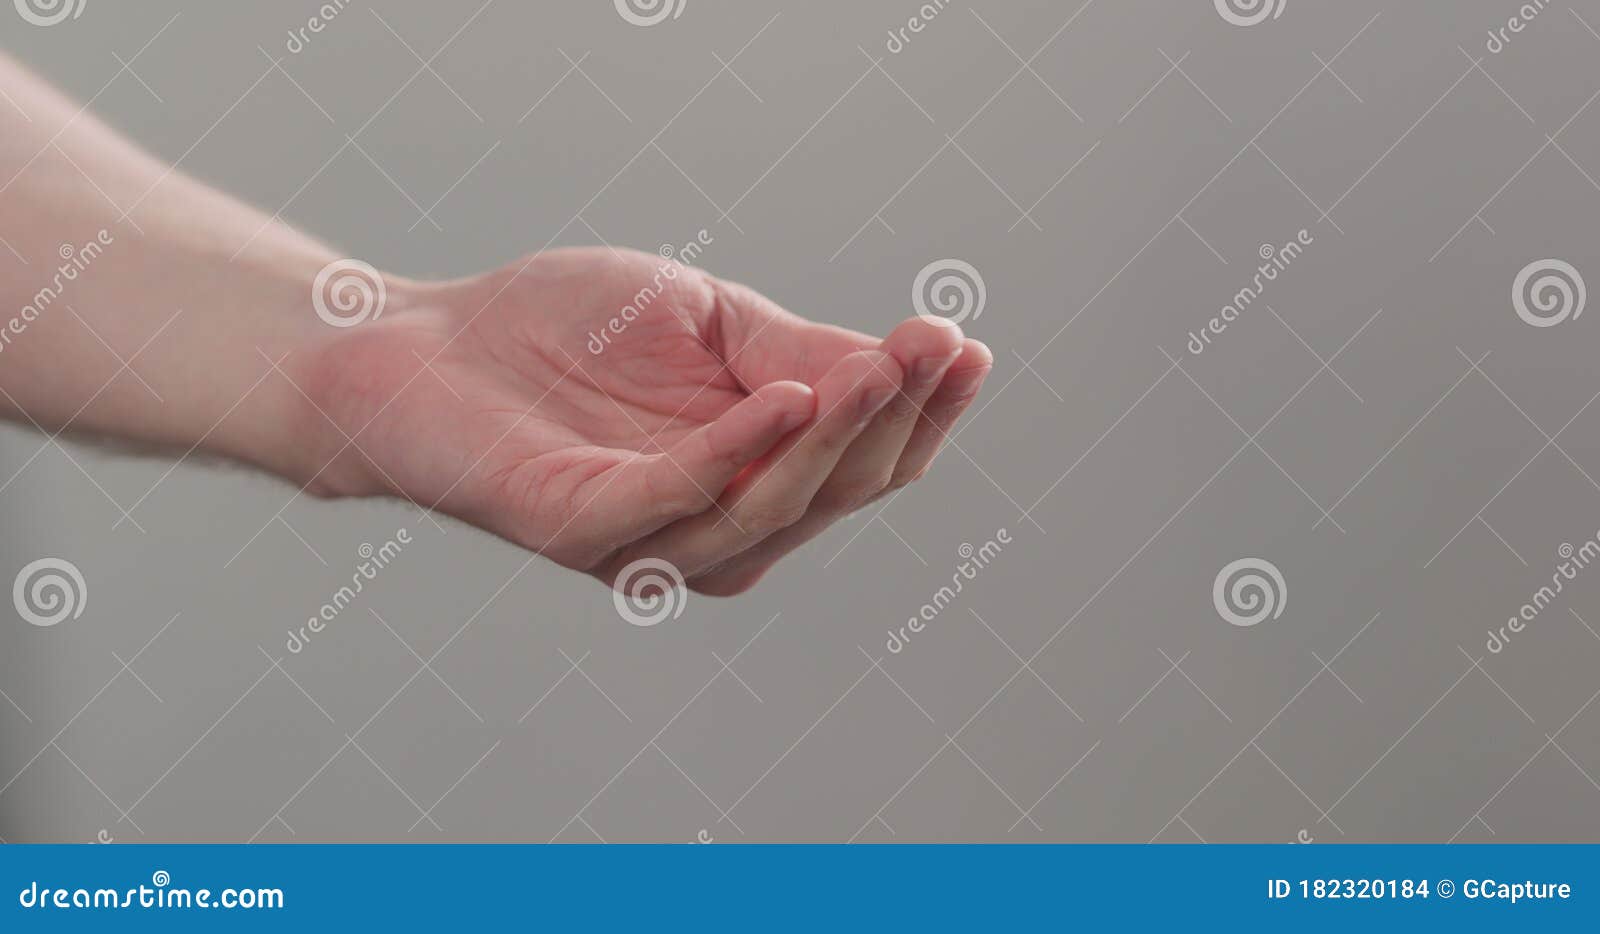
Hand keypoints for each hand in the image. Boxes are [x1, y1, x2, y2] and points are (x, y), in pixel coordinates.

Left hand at [296, 248, 991, 594]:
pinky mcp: (581, 531)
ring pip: (772, 505)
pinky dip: (734, 452)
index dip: (924, 413)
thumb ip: (791, 348)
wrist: (425, 343)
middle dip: (895, 420)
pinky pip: (674, 499)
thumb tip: (899, 364)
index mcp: (759, 477)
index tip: (968, 346)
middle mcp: (719, 527)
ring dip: (833, 438)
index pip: (867, 463)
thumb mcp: (704, 321)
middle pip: (837, 491)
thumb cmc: (566, 333)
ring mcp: (652, 540)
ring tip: (881, 369)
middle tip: (934, 346)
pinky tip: (783, 399)